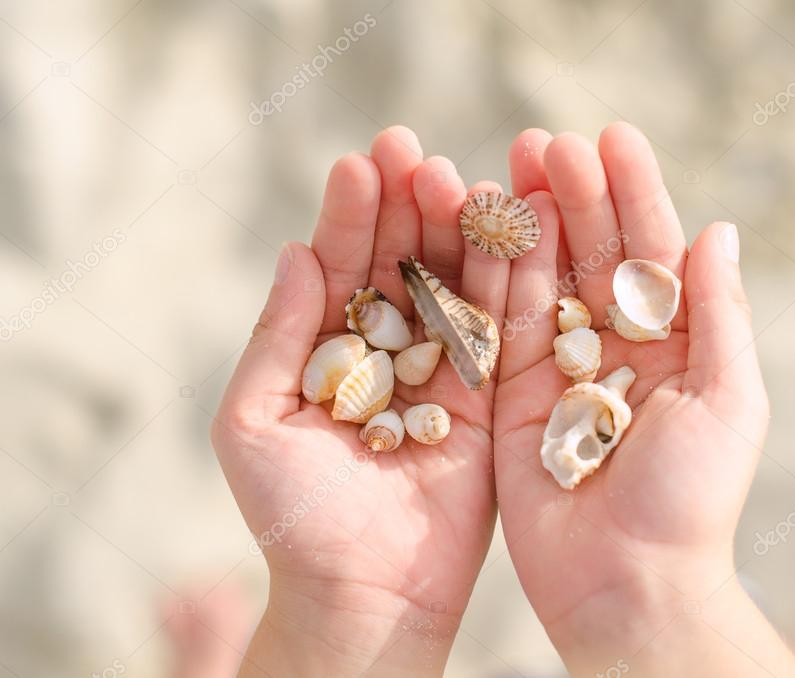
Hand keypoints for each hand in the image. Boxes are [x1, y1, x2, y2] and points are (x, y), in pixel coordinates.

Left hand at [211, 127, 510, 675]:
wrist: (364, 594)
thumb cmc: (292, 517)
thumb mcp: (255, 422)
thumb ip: (278, 338)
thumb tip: (295, 251)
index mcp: (332, 348)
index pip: (342, 265)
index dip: (351, 215)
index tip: (361, 163)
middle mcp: (391, 350)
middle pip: (404, 262)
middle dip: (409, 206)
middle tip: (415, 154)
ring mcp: (445, 372)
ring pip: (455, 285)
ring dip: (459, 232)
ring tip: (461, 179)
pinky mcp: (492, 400)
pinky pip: (501, 334)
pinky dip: (507, 282)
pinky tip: (510, 231)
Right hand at [493, 124, 794, 675]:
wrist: (626, 586)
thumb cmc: (691, 501)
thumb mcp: (726, 400)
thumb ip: (719, 315)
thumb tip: (719, 230)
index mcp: (673, 343)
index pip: (653, 252)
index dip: (635, 193)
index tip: (612, 138)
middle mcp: (615, 347)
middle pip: (592, 253)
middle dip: (574, 194)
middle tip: (547, 140)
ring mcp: (559, 368)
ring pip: (542, 279)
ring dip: (528, 220)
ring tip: (510, 163)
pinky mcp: (511, 396)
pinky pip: (500, 326)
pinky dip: (492, 275)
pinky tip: (484, 226)